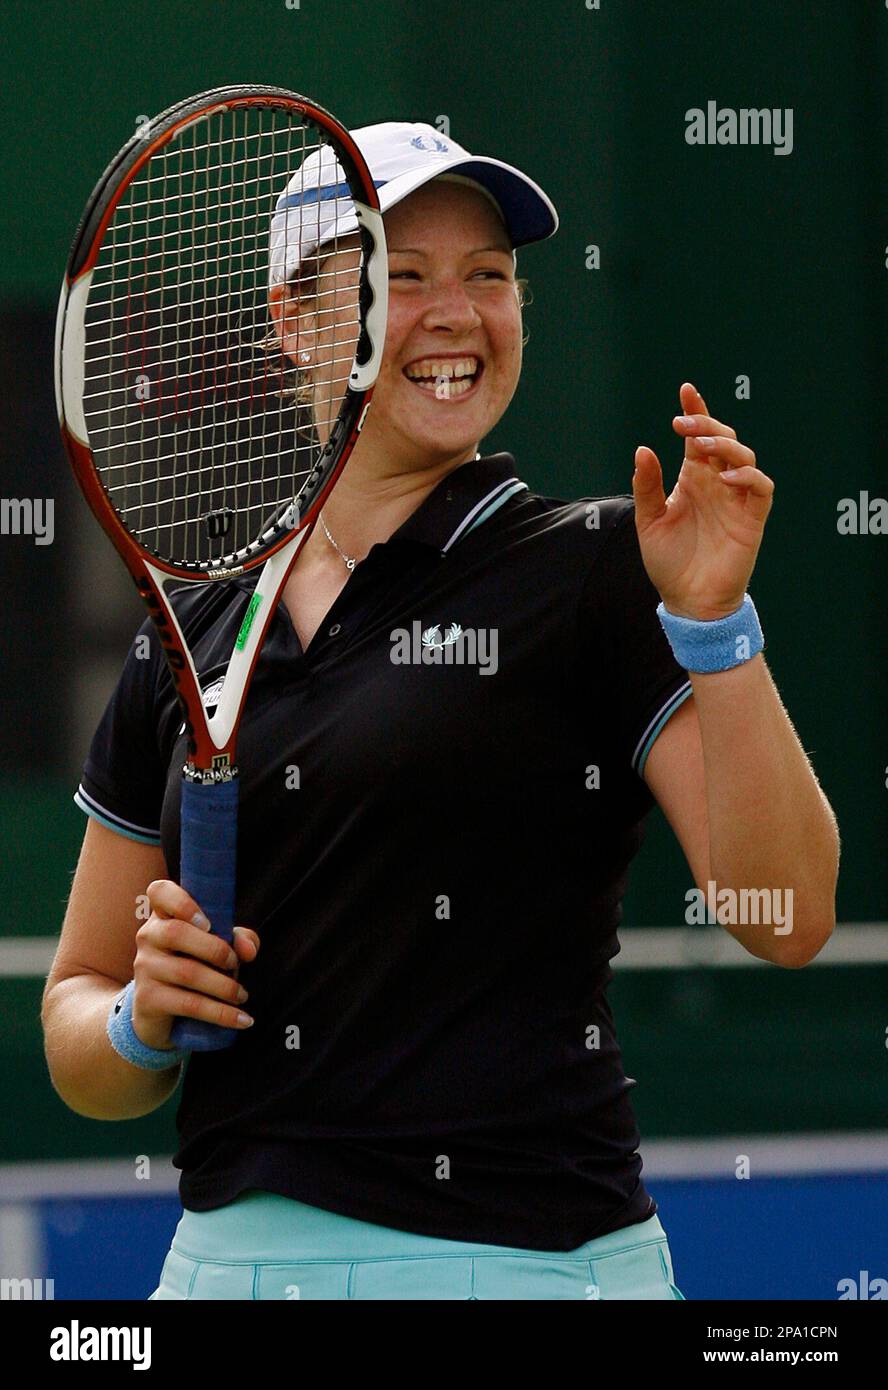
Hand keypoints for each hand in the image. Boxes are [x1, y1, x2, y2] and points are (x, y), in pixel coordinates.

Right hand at [131, 879, 259, 1050]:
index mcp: (163, 916)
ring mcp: (144, 968)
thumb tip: (249, 950)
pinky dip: (221, 1013)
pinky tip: (242, 1020)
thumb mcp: (215, 949)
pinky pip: (189, 1004)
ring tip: (242, 995)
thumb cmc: (192, 968)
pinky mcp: (148, 999)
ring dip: (224, 985)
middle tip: (235, 964)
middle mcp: (148, 937)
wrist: (158, 1014)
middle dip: (215, 949)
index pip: (159, 892)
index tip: (207, 921)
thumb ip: (237, 939)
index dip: (181, 901)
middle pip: (177, 933)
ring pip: (187, 972)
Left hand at [631, 382, 773, 619]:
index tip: (686, 391)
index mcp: (693, 479)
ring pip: (744, 457)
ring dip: (727, 446)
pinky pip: (761, 489)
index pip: (698, 439)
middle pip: (722, 440)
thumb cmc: (668, 562)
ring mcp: (735, 500)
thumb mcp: (649, 521)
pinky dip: (749, 477)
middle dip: (707, 425)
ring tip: (704, 447)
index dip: (696, 412)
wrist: (687, 600)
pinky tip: (727, 478)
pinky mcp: (752, 519)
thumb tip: (644, 449)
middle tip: (683, 424)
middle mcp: (716, 484)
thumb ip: (647, 486)